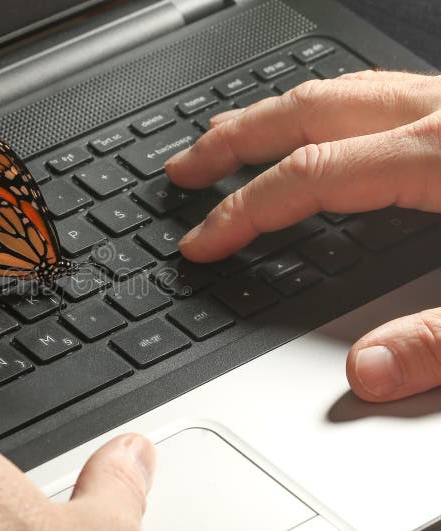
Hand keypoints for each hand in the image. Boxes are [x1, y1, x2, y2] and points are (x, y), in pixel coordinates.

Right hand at [164, 71, 440, 402]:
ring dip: (269, 116)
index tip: (201, 243)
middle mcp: (440, 113)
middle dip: (230, 141)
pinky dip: (318, 112)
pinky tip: (311, 133)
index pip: (307, 176)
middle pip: (305, 111)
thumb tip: (368, 371)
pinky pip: (368, 95)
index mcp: (440, 155)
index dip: (241, 210)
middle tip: (182, 169)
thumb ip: (438, 341)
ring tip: (226, 140)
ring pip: (334, 91)